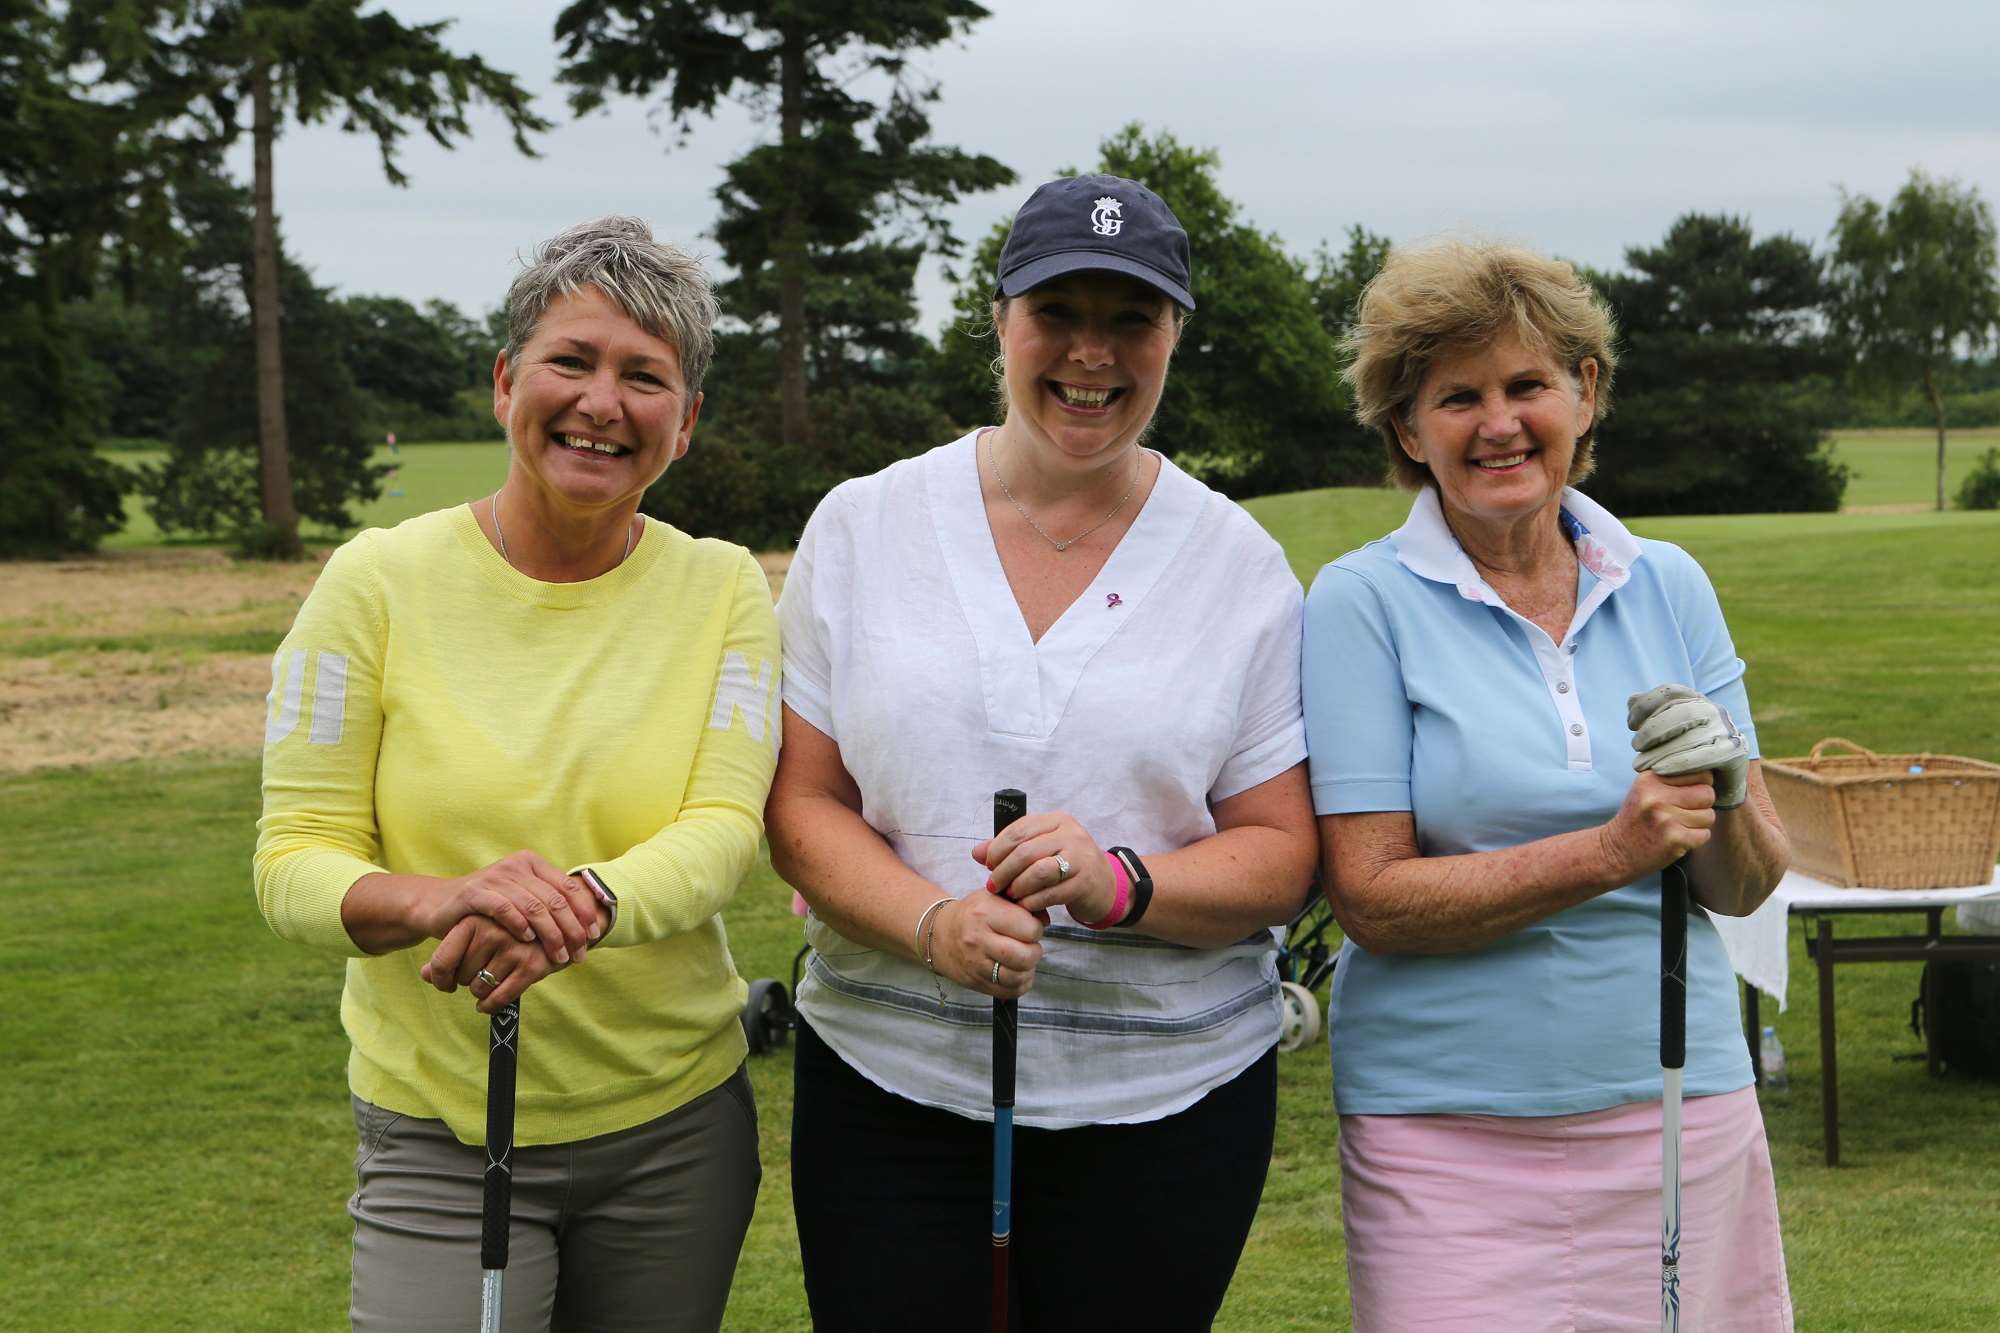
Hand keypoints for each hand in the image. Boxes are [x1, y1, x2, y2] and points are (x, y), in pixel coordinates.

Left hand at [420, 914, 563, 1013]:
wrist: (555, 923)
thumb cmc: (506, 932)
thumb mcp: (476, 934)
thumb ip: (450, 952)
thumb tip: (424, 975)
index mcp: (474, 920)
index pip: (441, 961)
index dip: (439, 979)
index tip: (444, 986)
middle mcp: (493, 931)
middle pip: (460, 977)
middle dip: (466, 982)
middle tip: (478, 976)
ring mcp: (514, 948)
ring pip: (479, 989)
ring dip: (481, 993)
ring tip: (492, 981)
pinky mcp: (532, 965)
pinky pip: (500, 998)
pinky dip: (490, 1006)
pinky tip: (488, 1004)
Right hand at [424, 851, 603, 967]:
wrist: (440, 905)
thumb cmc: (488, 909)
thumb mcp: (523, 902)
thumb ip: (549, 907)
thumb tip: (589, 928)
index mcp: (533, 864)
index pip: (569, 887)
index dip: (585, 913)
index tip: (594, 937)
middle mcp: (516, 866)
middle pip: (555, 899)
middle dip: (572, 930)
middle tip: (579, 954)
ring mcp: (495, 877)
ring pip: (534, 906)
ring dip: (550, 935)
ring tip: (558, 956)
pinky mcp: (475, 892)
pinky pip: (504, 908)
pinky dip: (519, 924)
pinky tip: (528, 939)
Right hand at [928, 893, 1044, 999]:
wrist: (941, 934)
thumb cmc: (974, 913)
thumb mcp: (995, 896)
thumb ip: (1023, 903)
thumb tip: (1045, 921)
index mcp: (985, 913)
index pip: (1030, 929)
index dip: (1036, 928)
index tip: (1029, 926)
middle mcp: (978, 939)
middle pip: (1025, 956)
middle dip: (1035, 951)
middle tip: (1028, 945)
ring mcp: (976, 964)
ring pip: (1018, 977)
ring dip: (1028, 969)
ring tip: (1022, 958)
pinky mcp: (976, 982)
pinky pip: (1011, 991)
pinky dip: (1020, 983)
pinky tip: (1015, 971)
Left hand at [973, 811, 1117, 924]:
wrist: (1104, 885)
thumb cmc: (1065, 864)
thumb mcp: (1039, 850)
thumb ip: (1008, 848)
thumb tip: (976, 852)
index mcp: (1058, 820)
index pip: (1019, 829)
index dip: (998, 848)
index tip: (987, 865)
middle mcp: (1072, 834)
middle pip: (1026, 851)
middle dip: (1004, 870)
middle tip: (993, 885)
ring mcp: (1081, 858)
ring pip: (1039, 871)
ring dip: (1018, 886)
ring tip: (1010, 894)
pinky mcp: (1085, 882)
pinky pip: (1051, 893)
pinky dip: (1032, 901)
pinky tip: (1024, 905)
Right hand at [1599, 770, 1716, 881]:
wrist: (1616, 852)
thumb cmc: (1636, 819)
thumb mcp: (1644, 790)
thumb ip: (1670, 779)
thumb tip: (1708, 773)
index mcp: (1650, 780)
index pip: (1698, 773)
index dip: (1700, 784)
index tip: (1689, 793)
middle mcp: (1656, 797)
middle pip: (1707, 793)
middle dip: (1703, 804)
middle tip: (1686, 811)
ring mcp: (1666, 819)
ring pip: (1709, 815)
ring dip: (1700, 823)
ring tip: (1679, 826)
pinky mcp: (1674, 840)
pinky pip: (1705, 834)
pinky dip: (1696, 838)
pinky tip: (1680, 838)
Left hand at [1626, 684, 1748, 808]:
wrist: (1719, 783)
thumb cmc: (1687, 754)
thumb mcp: (1667, 732)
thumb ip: (1650, 714)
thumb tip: (1632, 700)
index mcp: (1697, 699)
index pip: (1670, 692)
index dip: (1646, 705)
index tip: (1631, 725)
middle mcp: (1714, 709)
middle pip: (1680, 711)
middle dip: (1652, 729)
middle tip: (1635, 746)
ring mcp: (1727, 729)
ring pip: (1691, 735)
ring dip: (1660, 751)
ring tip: (1640, 764)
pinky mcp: (1735, 752)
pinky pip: (1705, 756)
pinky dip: (1679, 763)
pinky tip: (1659, 771)